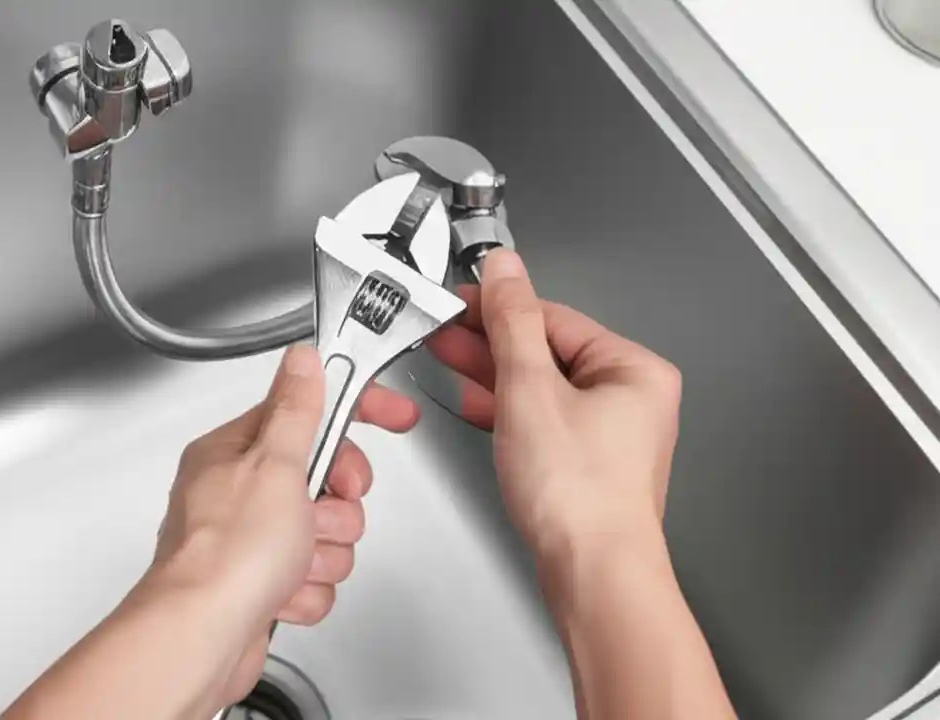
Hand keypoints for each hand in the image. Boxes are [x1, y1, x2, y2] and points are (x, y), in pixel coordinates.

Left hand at [150, 344, 418, 706]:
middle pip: (326, 479)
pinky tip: (282, 593)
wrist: (202, 638)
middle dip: (336, 506)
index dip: (357, 411)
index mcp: (233, 453)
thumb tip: (302, 361)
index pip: (306, 411)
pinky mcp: (263, 583)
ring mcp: (251, 541)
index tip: (393, 415)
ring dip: (323, 553)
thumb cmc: (224, 556)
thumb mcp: (273, 464)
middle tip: (322, 512)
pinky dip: (307, 589)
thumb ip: (296, 410)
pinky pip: (316, 577)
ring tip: (294, 562)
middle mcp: (239, 493)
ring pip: (326, 533)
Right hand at [427, 249, 681, 561]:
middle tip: (443, 333)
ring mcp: (611, 435)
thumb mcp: (529, 389)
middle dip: (490, 343)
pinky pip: (543, 420)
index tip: (458, 303)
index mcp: (634, 370)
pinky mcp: (587, 465)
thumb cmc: (577, 494)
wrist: (593, 575)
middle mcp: (632, 399)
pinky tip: (477, 405)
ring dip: (494, 375)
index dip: (499, 308)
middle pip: (548, 351)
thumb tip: (504, 268)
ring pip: (542, 387)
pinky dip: (508, 411)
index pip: (554, 318)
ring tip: (448, 361)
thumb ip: (512, 322)